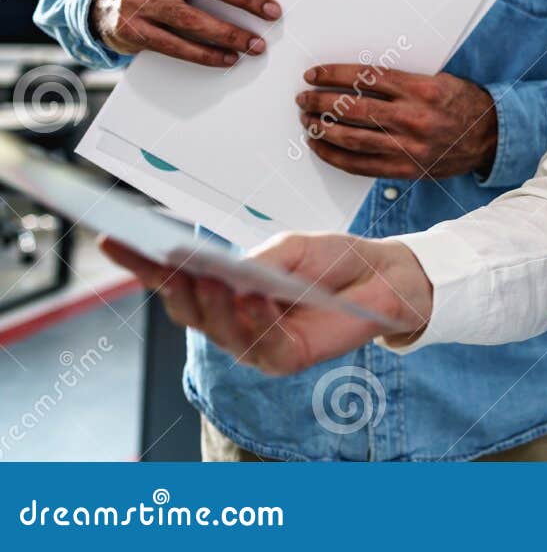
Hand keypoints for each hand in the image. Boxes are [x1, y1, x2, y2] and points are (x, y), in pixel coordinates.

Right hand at [99, 232, 431, 375]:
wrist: (384, 276)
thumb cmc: (332, 259)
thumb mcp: (290, 248)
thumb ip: (257, 260)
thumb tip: (224, 270)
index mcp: (223, 290)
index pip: (173, 279)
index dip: (140, 263)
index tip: (111, 238)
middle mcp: (231, 320)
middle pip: (188, 308)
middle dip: (173, 284)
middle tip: (165, 259)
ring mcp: (255, 343)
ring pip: (219, 329)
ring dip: (212, 302)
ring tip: (207, 275)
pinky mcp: (287, 359)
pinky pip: (262, 343)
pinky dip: (254, 318)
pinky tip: (251, 295)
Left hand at [295, 65, 497, 179]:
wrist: (490, 137)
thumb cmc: (463, 105)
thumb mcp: (437, 81)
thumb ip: (399, 83)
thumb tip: (354, 81)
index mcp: (422, 90)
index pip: (366, 78)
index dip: (334, 75)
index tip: (314, 74)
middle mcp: (414, 118)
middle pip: (353, 109)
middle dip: (321, 102)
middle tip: (304, 98)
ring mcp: (409, 146)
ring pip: (353, 138)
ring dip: (323, 129)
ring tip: (307, 120)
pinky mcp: (406, 168)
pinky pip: (361, 165)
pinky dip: (335, 156)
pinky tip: (320, 146)